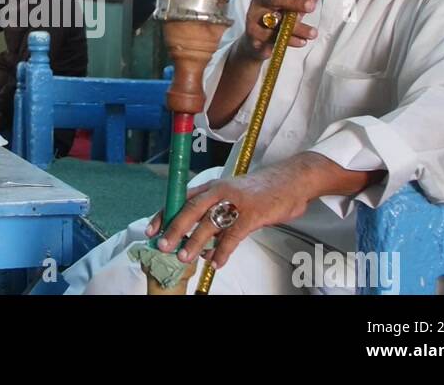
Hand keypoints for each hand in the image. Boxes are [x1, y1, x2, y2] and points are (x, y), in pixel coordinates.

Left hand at [145, 159, 312, 269]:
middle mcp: (221, 190)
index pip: (182, 199)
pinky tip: (216, 262)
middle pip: (191, 208)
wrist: (292, 180)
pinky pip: (233, 235)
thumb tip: (200, 240)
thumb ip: (216, 213)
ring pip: (210, 223)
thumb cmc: (261, 190)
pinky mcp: (253, 213)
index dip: (165, 214)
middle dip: (175, 228)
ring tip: (185, 258)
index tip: (152, 231)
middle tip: (163, 246)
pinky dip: (223, 251)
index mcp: (213, 186)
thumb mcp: (232, 195)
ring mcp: (237, 201)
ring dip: (195, 242)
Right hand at [237, 0, 321, 61]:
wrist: (256, 42)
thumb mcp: (291, 7)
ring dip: (296, 28)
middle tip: (311, 7)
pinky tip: (301, 42)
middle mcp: (259, 3)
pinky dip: (289, 41)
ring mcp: (254, 20)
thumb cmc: (276, 19)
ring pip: (275, 23)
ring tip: (313, 33)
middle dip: (294, 2)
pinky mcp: (254, 38)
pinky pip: (272, 39)